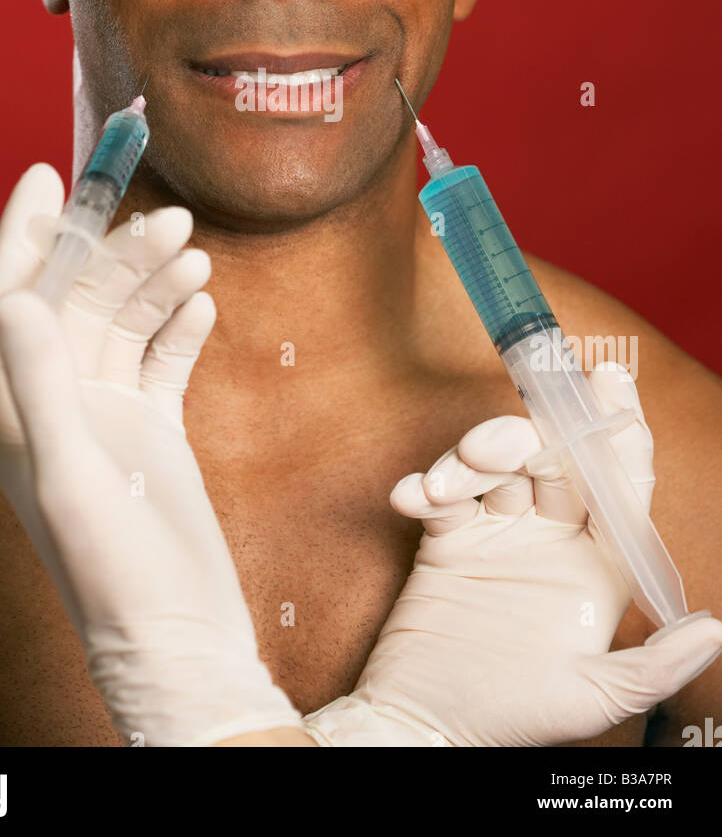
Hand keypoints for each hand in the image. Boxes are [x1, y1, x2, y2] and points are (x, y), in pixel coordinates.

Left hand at [0, 164, 303, 747]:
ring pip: (125, 322)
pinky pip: (161, 356)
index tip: (49, 175)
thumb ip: (43, 385)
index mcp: (16, 412)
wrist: (179, 637)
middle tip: (169, 218)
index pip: (10, 304)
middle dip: (119, 256)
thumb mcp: (71, 476)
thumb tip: (15, 297)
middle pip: (81, 303)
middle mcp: (56, 405)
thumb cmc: (113, 572)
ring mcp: (107, 415)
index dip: (26, 237)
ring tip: (196, 252)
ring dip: (156, 283)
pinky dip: (180, 325)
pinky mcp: (153, 430)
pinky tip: (203, 302)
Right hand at [304, 363, 721, 745]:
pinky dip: (424, 486)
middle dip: (530, 439)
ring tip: (450, 481)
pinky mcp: (447, 537)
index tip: (611, 381)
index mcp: (595, 566)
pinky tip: (413, 498)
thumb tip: (712, 628)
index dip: (620, 430)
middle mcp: (551, 539)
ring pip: (497, 466)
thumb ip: (652, 666)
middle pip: (554, 460)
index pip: (619, 484)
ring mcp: (498, 533)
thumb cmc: (512, 715)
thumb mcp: (592, 698)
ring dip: (473, 459)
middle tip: (498, 445)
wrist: (426, 724)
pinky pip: (440, 494)